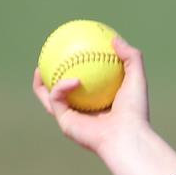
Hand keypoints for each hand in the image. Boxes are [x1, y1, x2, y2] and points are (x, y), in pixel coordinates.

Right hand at [31, 37, 175, 174]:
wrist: (128, 136)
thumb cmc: (135, 111)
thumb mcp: (137, 79)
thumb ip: (131, 57)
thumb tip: (115, 38)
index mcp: (99, 103)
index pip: (84, 84)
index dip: (76, 69)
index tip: (72, 52)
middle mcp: (84, 112)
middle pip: (61, 92)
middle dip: (50, 77)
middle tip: (48, 58)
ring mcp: (73, 118)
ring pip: (49, 98)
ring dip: (41, 83)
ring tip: (39, 67)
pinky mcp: (65, 123)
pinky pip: (56, 99)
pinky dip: (61, 87)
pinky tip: (72, 79)